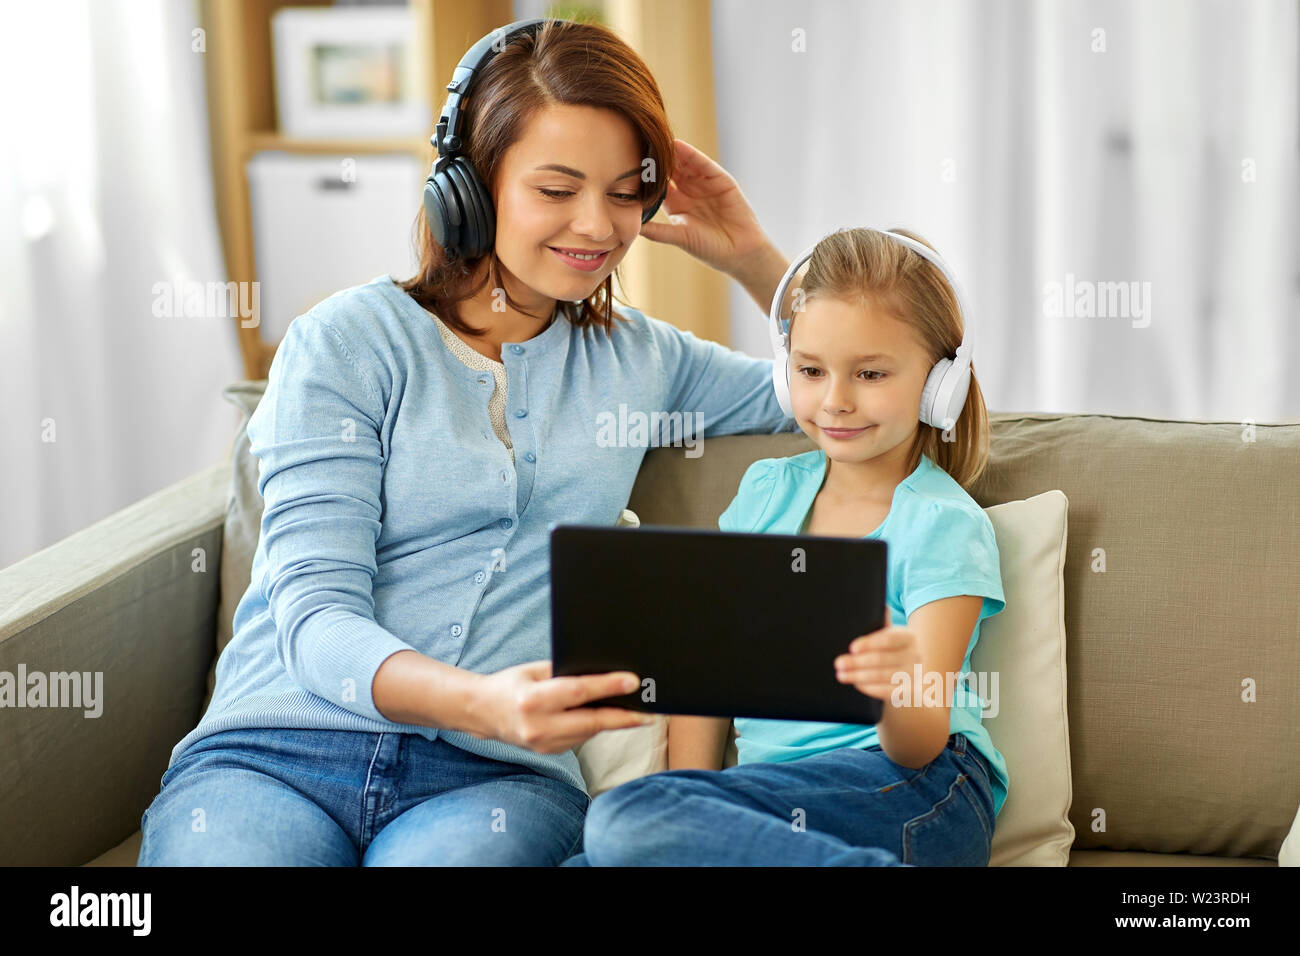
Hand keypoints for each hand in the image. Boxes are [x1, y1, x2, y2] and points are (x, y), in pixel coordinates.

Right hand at [468, 660, 654, 753]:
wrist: (484, 713)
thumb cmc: (511, 684)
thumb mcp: (534, 669)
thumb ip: (564, 671)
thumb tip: (601, 670)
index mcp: (533, 700)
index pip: (578, 692)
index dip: (608, 687)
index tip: (633, 682)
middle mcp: (538, 726)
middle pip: (591, 721)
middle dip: (624, 717)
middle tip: (651, 712)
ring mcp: (543, 744)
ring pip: (589, 732)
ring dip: (614, 722)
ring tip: (639, 712)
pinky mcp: (549, 752)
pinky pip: (580, 738)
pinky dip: (596, 727)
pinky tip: (611, 718)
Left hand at [639, 138, 775, 282]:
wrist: (739, 252)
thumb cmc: (709, 249)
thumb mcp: (679, 237)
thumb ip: (657, 231)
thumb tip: (633, 228)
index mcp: (675, 205)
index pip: (657, 185)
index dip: (645, 176)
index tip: (627, 166)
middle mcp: (688, 191)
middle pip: (670, 170)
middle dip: (656, 159)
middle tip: (638, 145)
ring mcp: (704, 184)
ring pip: (684, 164)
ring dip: (671, 152)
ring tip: (655, 140)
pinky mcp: (720, 180)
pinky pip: (703, 164)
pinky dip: (691, 154)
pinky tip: (678, 145)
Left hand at [833, 606, 922, 701]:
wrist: (915, 677)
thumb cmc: (894, 652)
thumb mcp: (891, 636)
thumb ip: (881, 625)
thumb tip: (872, 606)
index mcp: (909, 637)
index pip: (889, 639)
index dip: (870, 643)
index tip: (852, 648)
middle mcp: (915, 655)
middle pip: (882, 659)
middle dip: (857, 662)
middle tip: (838, 663)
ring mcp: (915, 675)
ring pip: (882, 675)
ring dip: (858, 675)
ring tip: (841, 675)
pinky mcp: (912, 692)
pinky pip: (888, 691)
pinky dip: (870, 688)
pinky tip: (857, 684)